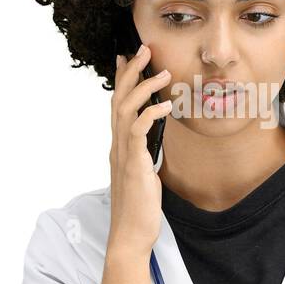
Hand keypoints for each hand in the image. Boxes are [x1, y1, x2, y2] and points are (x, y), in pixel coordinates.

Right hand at [107, 43, 173, 257]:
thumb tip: (154, 138)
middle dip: (131, 72)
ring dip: (143, 88)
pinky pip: (138, 132)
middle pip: (118, 99)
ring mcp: (123, 154)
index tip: (127, 58)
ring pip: (126, 110)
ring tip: (162, 72)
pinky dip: (151, 115)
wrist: (131, 234)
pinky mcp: (133, 165)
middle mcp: (117, 146)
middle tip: (143, 49)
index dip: (122, 80)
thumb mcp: (144, 172)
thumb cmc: (139, 207)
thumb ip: (145, 153)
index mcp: (120, 146)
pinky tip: (166, 106)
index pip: (117, 105)